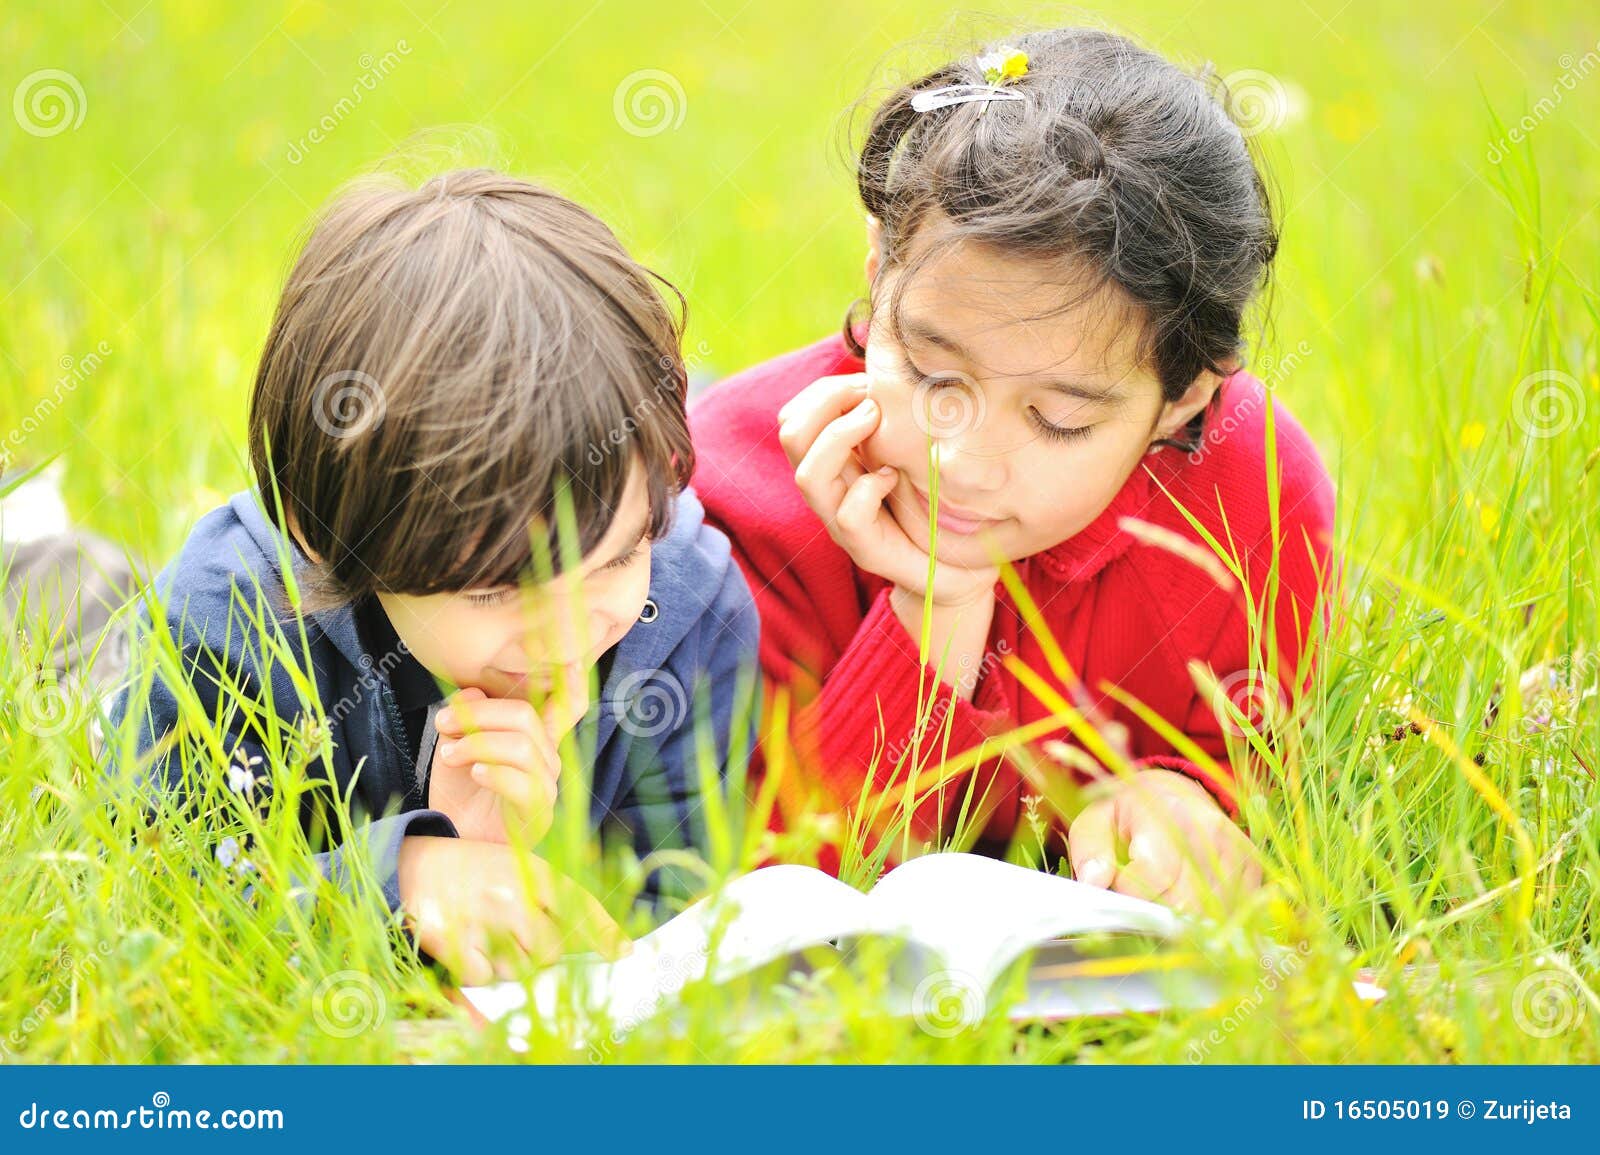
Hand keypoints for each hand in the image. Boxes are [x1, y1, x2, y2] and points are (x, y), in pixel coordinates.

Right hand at [396, 837, 628, 983]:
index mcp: (533, 871)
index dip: (604, 932)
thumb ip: (554, 900)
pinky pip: (485, 978)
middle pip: (553, 950)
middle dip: (543, 954)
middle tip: (521, 939)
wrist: (414, 862)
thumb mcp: (520, 868)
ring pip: (521, 969)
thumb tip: (602, 945)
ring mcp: (484, 919)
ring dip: (512, 965)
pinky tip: (469, 947)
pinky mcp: (454, 943)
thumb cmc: (478, 872)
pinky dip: (480, 972)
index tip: (622, 952)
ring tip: (492, 938)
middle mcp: (513, 893)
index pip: (578, 903)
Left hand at [427, 676, 586, 845]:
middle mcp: (548, 758)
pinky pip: (523, 782)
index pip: (568, 707)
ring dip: (476, 743)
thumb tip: (473, 692)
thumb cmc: (460, 791)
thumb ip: (468, 714)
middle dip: (479, 713)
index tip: (571, 660)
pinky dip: (494, 772)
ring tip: (448, 754)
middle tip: (443, 723)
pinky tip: (474, 773)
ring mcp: (546, 785)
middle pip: (525, 717)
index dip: (573, 684)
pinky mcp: (538, 813)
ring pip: (521, 745)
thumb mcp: (457, 743)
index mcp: (535, 738)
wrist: (451, 838)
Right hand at [778, 373, 996, 605]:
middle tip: (874, 400)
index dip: (824, 390)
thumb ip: (895, 419)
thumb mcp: (911, 451)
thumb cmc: (934, 505)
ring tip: (878, 423)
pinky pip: (849, 514)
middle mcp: (827, 490)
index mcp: (832, 463)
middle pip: (790, 435)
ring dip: (841, 437)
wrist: (953, 568)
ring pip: (807, 476)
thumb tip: (897, 369)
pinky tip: (896, 478)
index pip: (793, 417)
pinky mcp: (865, 549)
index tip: (870, 385)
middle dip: (828, 402)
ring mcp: (840, 521)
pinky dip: (871, 488)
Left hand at [1067, 768, 1260, 914]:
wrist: (1173, 796)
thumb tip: (1095, 884)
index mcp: (1165, 812)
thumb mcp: (1095, 822)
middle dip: (1156, 915)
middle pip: (1185, 901)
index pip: (1154, 875)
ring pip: (1211, 913)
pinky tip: (1189, 906)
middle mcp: (1208, 828)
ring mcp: (1236, 848)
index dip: (1131, 895)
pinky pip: (1232, 911)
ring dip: (1183, 923)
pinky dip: (1209, 920)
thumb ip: (1090, 852)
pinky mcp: (1252, 866)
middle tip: (1140, 905)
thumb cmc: (1128, 815)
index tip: (1119, 889)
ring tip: (1163, 904)